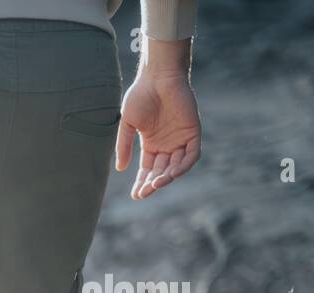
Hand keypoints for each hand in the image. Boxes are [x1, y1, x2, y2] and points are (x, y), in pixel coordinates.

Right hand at [116, 63, 200, 199]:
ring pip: (176, 166)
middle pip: (161, 171)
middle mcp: (167, 144)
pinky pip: (191, 155)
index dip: (142, 183)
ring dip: (167, 178)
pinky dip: (183, 166)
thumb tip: (120, 169)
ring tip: (156, 184)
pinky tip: (172, 174)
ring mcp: (180, 139)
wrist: (158, 77)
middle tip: (145, 192)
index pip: (148, 170)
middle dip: (153, 184)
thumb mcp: (128, 125)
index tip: (136, 195)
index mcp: (151, 144)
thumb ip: (124, 146)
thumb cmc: (141, 96)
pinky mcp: (192, 132)